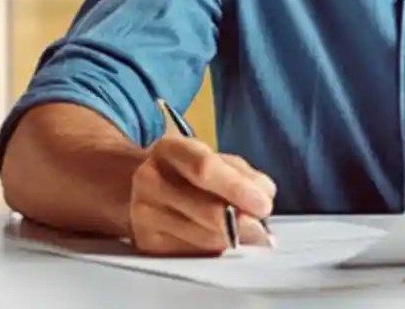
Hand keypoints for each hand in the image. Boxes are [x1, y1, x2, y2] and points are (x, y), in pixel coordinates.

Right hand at [128, 135, 276, 255]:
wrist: (140, 190)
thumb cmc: (188, 173)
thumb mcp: (215, 159)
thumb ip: (244, 175)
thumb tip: (264, 198)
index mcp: (170, 150)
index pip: (204, 168)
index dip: (238, 189)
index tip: (264, 205)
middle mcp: (150, 181)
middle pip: (207, 210)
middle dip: (243, 223)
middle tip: (262, 228)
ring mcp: (145, 216)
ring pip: (206, 238)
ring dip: (234, 239)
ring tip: (243, 231)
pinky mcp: (148, 245)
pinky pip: (196, 254)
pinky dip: (217, 249)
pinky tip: (220, 239)